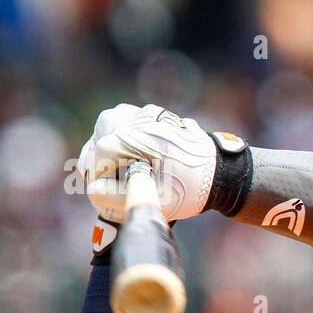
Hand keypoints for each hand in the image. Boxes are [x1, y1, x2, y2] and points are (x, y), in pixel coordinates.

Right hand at [77, 104, 216, 221]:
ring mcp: (144, 113)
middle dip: (101, 163)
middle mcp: (135, 118)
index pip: (97, 156)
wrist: (219, 172)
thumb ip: (117, 197)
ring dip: (111, 152)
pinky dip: (124, 142)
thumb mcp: (153, 199)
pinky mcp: (152, 115)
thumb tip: (93, 188)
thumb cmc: (188, 188)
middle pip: (100, 139)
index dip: (99, 177)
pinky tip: (135, 160)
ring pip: (109, 130)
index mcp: (132, 136)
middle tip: (112, 183)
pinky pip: (125, 126)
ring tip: (123, 172)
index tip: (105, 192)